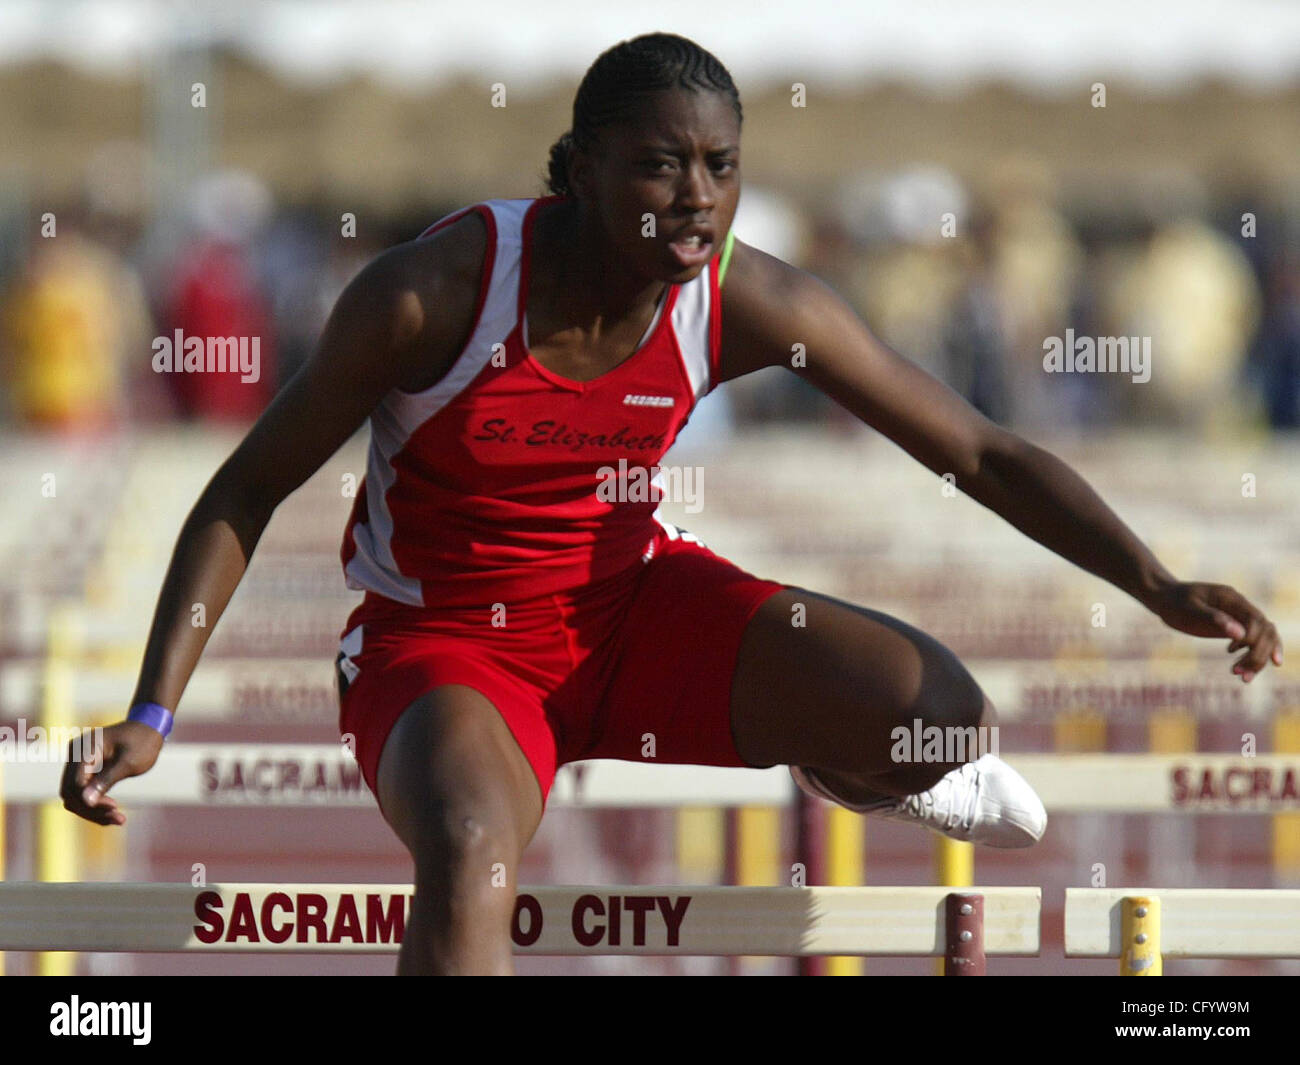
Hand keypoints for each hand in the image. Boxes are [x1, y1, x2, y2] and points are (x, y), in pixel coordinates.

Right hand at [60, 720, 164, 824]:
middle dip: (92, 810)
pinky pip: (84, 792)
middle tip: (119, 818)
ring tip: (119, 819)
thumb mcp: (129, 762)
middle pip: (71, 793)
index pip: (76, 784)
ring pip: (75, 796)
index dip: (91, 801)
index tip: (115, 807)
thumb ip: (107, 779)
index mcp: (84, 750)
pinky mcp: (86, 770)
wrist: (149, 727)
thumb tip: (86, 800)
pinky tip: (114, 814)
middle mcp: (75, 755)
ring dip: (94, 811)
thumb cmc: (143, 741)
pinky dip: (96, 804)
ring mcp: (78, 762)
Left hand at [1145, 581, 1282, 681]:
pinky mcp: (1233, 628)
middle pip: (1266, 631)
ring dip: (1258, 659)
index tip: (1231, 651)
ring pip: (1263, 639)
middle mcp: (1240, 607)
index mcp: (1232, 598)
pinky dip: (1252, 657)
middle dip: (1259, 654)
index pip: (1257, 620)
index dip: (1253, 638)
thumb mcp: (1189, 608)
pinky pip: (1253, 643)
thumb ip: (1213, 618)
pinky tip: (1237, 668)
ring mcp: (1238, 618)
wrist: (1164, 598)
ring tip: (1243, 678)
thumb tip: (1240, 634)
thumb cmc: (1174, 602)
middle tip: (1241, 674)